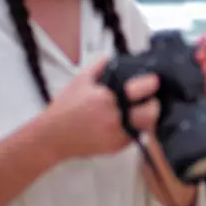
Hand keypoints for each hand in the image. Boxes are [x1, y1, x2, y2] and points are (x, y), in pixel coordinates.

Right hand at [41, 56, 160, 160]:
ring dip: (146, 117)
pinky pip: (135, 135)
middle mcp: (116, 118)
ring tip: (137, 109)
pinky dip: (134, 127)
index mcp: (108, 98)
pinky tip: (126, 121)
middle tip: (147, 99)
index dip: (151, 84)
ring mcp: (118, 135)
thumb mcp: (80, 80)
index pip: (142, 90)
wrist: (52, 137)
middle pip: (152, 112)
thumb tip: (115, 57)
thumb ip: (100, 66)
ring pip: (146, 126)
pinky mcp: (117, 147)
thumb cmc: (65, 107)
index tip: (153, 80)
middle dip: (153, 104)